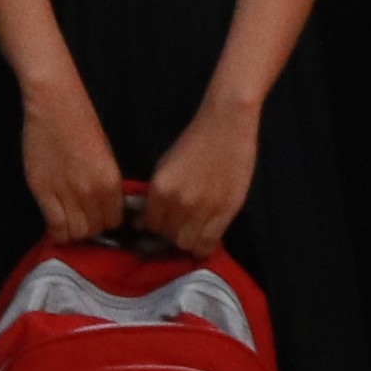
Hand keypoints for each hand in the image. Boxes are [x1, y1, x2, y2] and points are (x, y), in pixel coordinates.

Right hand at [16, 76, 127, 242]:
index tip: (97, 216)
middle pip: (94, 230)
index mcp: (110, 183)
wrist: (56, 106)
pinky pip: (54, 225)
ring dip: (73, 230)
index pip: (113, 221)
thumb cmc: (82, 124)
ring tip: (68, 219)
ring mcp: (66, 193)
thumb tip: (103, 209)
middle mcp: (91, 192)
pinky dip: (57, 230)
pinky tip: (56, 224)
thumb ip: (105, 186)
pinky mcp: (43, 190)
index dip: (104, 221)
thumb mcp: (106, 157)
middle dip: (89, 227)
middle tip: (81, 216)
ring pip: (75, 232)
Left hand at [141, 91, 261, 252]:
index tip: (164, 224)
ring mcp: (203, 209)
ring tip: (194, 229)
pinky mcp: (226, 211)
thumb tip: (144, 224)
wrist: (226, 125)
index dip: (156, 227)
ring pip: (187, 245)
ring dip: (188, 241)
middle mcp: (179, 202)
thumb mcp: (165, 167)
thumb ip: (156, 197)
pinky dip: (204, 245)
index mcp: (160, 189)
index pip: (150, 226)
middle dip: (172, 234)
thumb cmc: (195, 143)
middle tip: (180, 225)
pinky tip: (205, 236)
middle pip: (168, 238)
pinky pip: (209, 243)